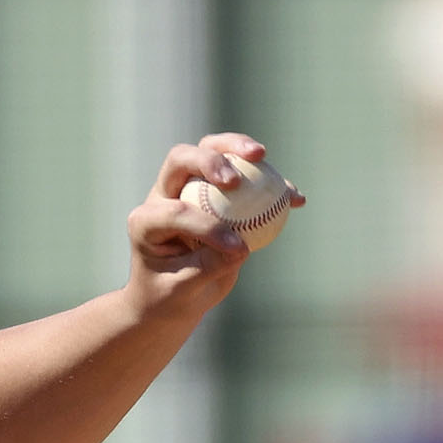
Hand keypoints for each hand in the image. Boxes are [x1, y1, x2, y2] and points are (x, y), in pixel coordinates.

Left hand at [125, 132, 305, 321]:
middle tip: (234, 180)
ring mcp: (190, 188)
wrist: (173, 295)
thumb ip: (206, 266)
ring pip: (211, 151)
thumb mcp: (181, 289)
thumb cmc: (169, 295)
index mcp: (147, 220)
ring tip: (261, 155)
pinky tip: (296, 198)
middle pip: (182, 159)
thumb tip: (240, 247)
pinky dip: (272, 183)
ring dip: (237, 147)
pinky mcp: (218, 192)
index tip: (237, 250)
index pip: (174, 212)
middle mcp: (164, 196)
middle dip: (208, 160)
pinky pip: (246, 177)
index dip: (207, 226)